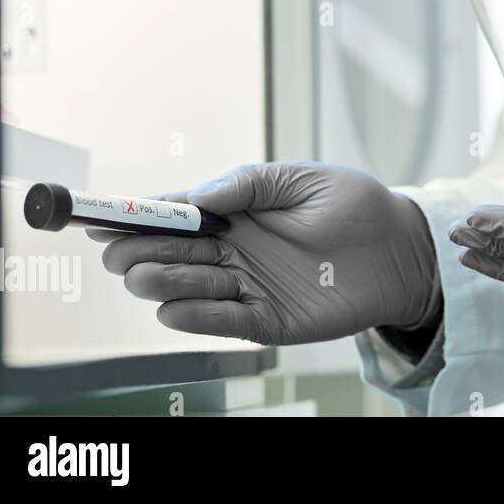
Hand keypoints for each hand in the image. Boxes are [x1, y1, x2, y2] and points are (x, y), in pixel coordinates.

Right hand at [92, 162, 439, 344]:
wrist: (404, 248)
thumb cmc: (356, 205)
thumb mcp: (302, 179)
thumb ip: (248, 183)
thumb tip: (194, 197)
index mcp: (234, 213)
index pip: (173, 217)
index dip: (135, 217)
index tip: (99, 219)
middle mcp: (232, 252)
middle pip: (167, 256)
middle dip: (140, 253)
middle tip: (124, 253)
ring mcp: (248, 287)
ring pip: (185, 291)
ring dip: (165, 283)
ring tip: (156, 275)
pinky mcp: (269, 320)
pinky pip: (224, 324)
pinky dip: (196, 318)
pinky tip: (174, 309)